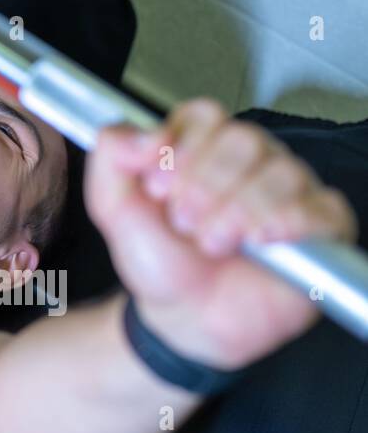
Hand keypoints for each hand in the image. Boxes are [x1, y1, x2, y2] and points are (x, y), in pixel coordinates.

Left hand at [85, 99, 355, 369]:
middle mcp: (250, 160)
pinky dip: (285, 223)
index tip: (158, 187)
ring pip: (280, 172)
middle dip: (204, 185)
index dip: (181, 149)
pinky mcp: (321, 226)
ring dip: (236, 211)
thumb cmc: (159, 258)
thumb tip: (147, 133)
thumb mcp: (112, 205)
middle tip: (184, 222)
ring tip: (213, 242)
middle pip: (244, 138)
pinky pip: (320, 207)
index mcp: (203, 145)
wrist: (183, 316)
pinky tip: (259, 241)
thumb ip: (112, 154)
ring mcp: (289, 190)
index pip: (205, 115)